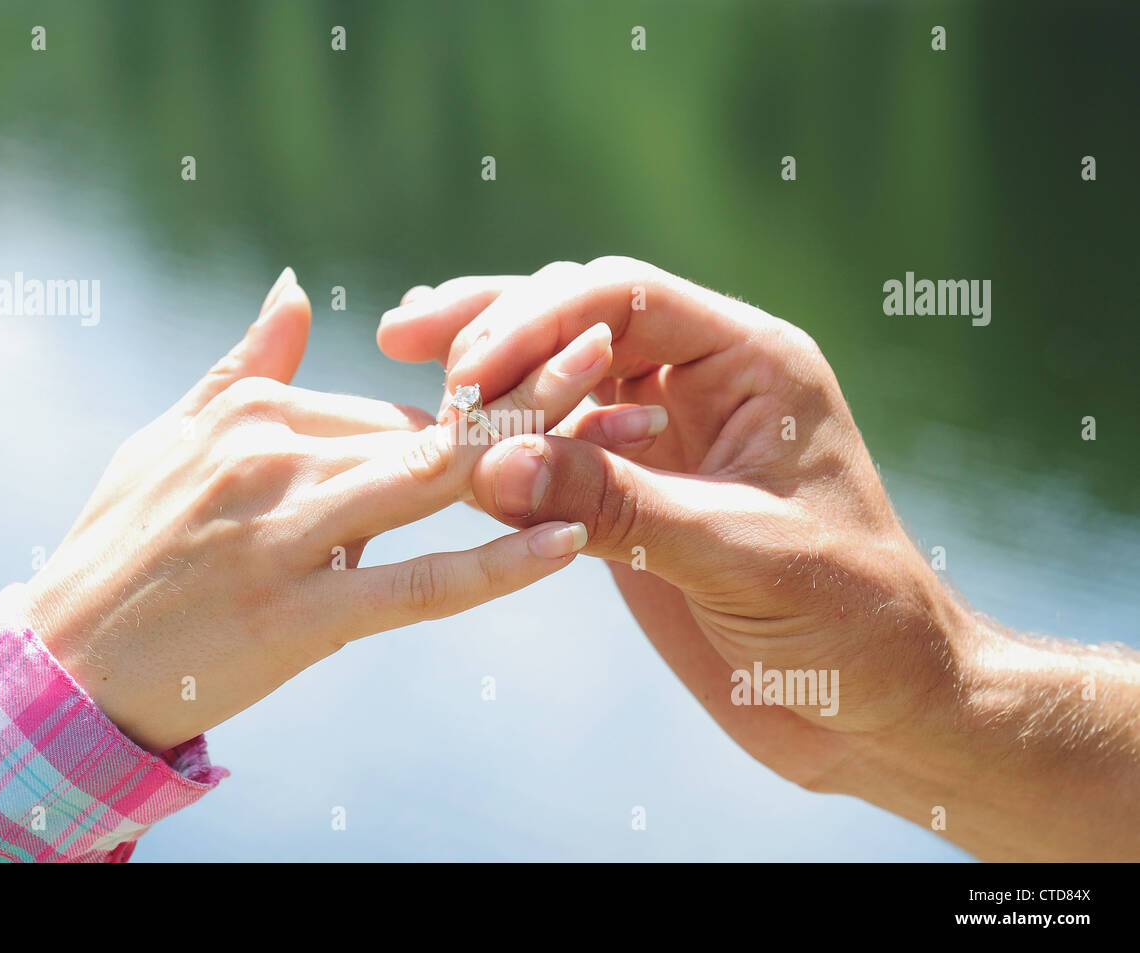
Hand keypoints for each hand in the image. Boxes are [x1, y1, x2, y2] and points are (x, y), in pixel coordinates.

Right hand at [25, 268, 606, 752]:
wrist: (62, 667)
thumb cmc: (119, 547)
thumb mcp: (170, 436)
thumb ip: (243, 363)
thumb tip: (291, 286)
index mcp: (259, 408)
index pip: (398, 401)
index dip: (488, 397)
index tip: (563, 377)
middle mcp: (279, 454)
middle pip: (438, 420)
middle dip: (541, 397)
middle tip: (624, 366)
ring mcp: (291, 534)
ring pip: (440, 485)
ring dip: (543, 453)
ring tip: (631, 427)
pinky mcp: (300, 614)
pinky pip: (416, 584)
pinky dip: (493, 566)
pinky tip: (565, 545)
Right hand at [378, 257, 1139, 859]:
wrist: (880, 702)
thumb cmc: (850, 617)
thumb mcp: (739, 553)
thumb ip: (620, 503)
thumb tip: (493, 461)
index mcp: (751, 365)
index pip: (627, 298)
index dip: (539, 318)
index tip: (468, 366)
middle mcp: (702, 385)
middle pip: (580, 318)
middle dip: (494, 322)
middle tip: (407, 334)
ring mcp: (662, 439)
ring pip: (559, 378)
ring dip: (488, 371)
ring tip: (405, 353)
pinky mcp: (634, 496)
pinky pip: (555, 453)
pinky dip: (498, 446)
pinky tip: (443, 444)